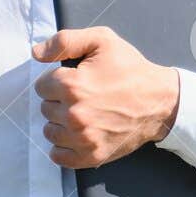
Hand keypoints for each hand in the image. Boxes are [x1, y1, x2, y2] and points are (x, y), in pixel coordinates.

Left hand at [31, 27, 180, 169]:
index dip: (57, 80)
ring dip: (61, 123)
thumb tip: (36, 52)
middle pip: (45, 109)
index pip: (41, 86)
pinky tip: (79, 133)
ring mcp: (82, 138)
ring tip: (84, 113)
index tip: (76, 80)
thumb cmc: (131, 70)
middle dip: (60, 101)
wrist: (160, 101)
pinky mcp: (91, 156)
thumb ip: (64, 41)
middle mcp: (74, 115)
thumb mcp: (102, 40)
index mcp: (72, 86)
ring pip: (50, 131)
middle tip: (85, 96)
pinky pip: (59, 156)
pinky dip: (65, 146)